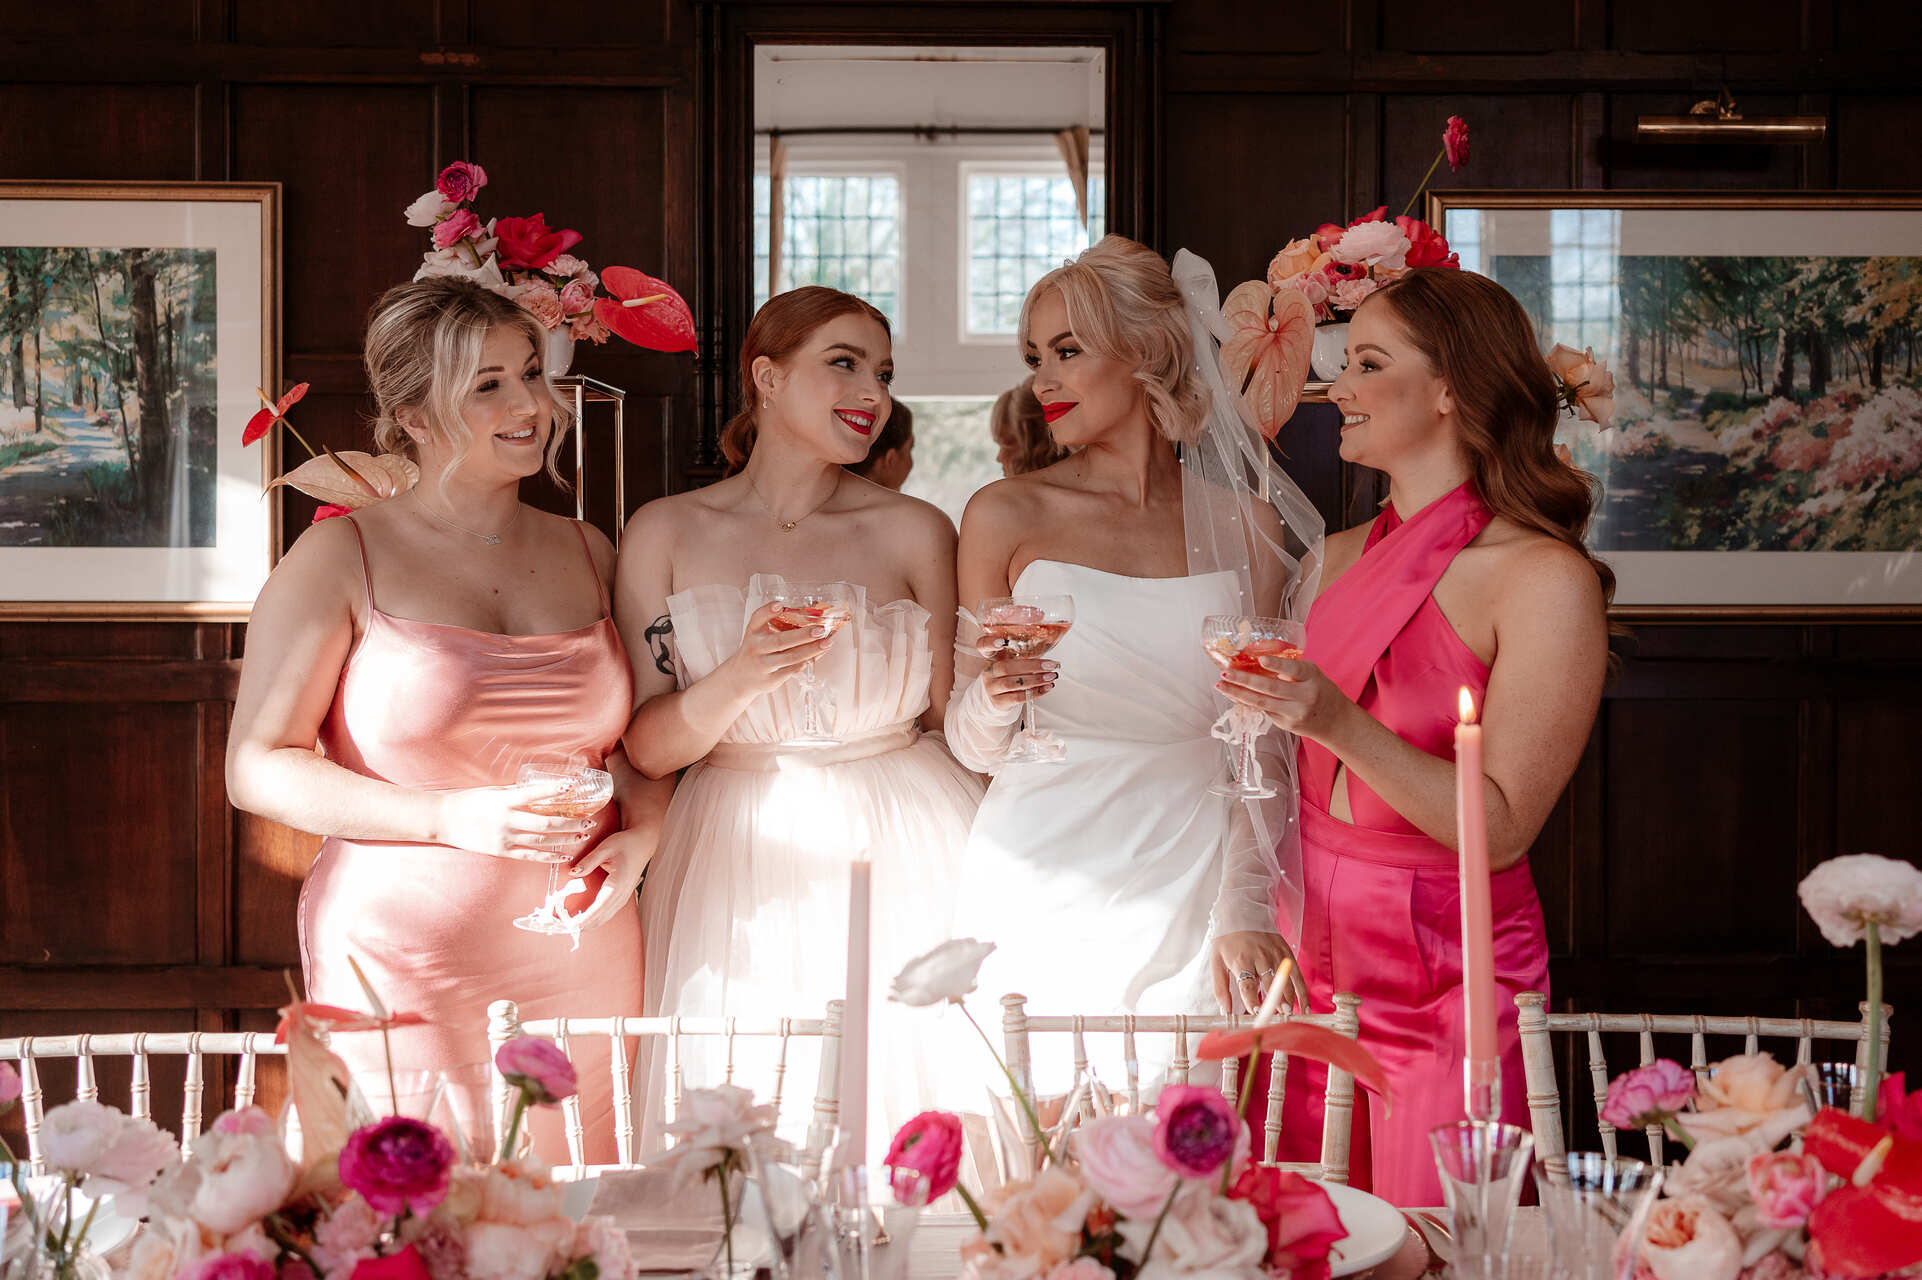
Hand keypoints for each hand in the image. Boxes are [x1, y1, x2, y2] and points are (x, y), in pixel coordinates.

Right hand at [436, 782, 597, 861]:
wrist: (443, 820)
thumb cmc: (469, 801)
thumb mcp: (492, 791)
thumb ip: (515, 793)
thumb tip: (541, 790)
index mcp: (503, 801)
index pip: (533, 794)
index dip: (553, 791)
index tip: (572, 787)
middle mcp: (506, 820)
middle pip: (545, 823)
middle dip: (570, 822)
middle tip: (589, 819)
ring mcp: (504, 838)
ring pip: (541, 841)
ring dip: (565, 838)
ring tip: (583, 834)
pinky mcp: (501, 851)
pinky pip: (529, 856)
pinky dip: (548, 856)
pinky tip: (564, 856)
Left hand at [566, 825, 654, 930]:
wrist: (643, 843)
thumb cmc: (625, 844)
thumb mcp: (606, 848)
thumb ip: (589, 861)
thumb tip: (573, 872)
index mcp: (618, 884)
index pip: (599, 908)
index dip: (585, 919)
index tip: (571, 926)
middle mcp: (621, 895)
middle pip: (601, 918)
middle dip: (583, 925)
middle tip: (563, 927)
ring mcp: (623, 897)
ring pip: (604, 918)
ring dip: (588, 924)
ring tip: (570, 926)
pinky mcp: (621, 897)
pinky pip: (607, 913)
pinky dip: (595, 919)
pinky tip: (584, 920)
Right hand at [718, 601, 838, 698]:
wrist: (740, 678)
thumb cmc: (757, 651)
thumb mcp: (759, 635)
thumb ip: (777, 625)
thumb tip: (811, 617)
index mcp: (753, 632)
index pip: (758, 618)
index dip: (768, 611)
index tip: (780, 604)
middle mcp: (756, 647)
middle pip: (780, 640)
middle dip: (803, 635)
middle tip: (821, 629)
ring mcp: (762, 665)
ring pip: (789, 657)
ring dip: (810, 650)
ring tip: (826, 643)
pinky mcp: (769, 679)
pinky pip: (790, 671)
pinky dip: (803, 664)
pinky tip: (815, 657)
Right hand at [974, 634, 1058, 710]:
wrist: (997, 699)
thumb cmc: (1008, 676)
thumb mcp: (1010, 661)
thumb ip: (1021, 653)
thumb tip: (1048, 645)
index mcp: (991, 657)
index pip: (983, 646)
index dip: (990, 643)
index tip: (1002, 641)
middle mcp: (988, 672)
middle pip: (1006, 667)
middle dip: (1032, 666)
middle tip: (1051, 665)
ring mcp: (991, 688)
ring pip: (1012, 683)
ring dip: (1036, 680)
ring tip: (1052, 676)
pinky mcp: (998, 702)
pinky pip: (1018, 698)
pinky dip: (1035, 692)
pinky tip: (1047, 687)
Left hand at [1211, 930, 1306, 1015]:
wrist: (1242, 913)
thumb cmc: (1227, 940)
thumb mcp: (1216, 961)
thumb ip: (1221, 988)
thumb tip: (1225, 1012)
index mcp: (1241, 960)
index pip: (1247, 984)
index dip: (1252, 999)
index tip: (1255, 1012)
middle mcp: (1260, 957)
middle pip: (1270, 984)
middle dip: (1274, 1002)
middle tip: (1278, 1017)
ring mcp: (1276, 955)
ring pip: (1286, 982)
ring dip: (1289, 1000)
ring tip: (1288, 1015)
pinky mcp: (1287, 954)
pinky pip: (1298, 977)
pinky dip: (1302, 994)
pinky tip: (1304, 1008)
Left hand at [1215, 655, 1352, 742]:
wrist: (1335, 721)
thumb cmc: (1320, 690)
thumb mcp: (1312, 674)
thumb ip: (1289, 669)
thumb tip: (1255, 660)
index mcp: (1312, 677)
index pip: (1294, 670)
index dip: (1277, 665)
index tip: (1261, 660)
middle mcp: (1305, 696)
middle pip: (1271, 688)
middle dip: (1244, 680)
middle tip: (1225, 672)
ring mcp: (1295, 713)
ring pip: (1262, 702)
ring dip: (1238, 693)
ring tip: (1221, 685)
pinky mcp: (1287, 724)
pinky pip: (1263, 711)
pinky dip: (1246, 701)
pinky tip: (1233, 694)